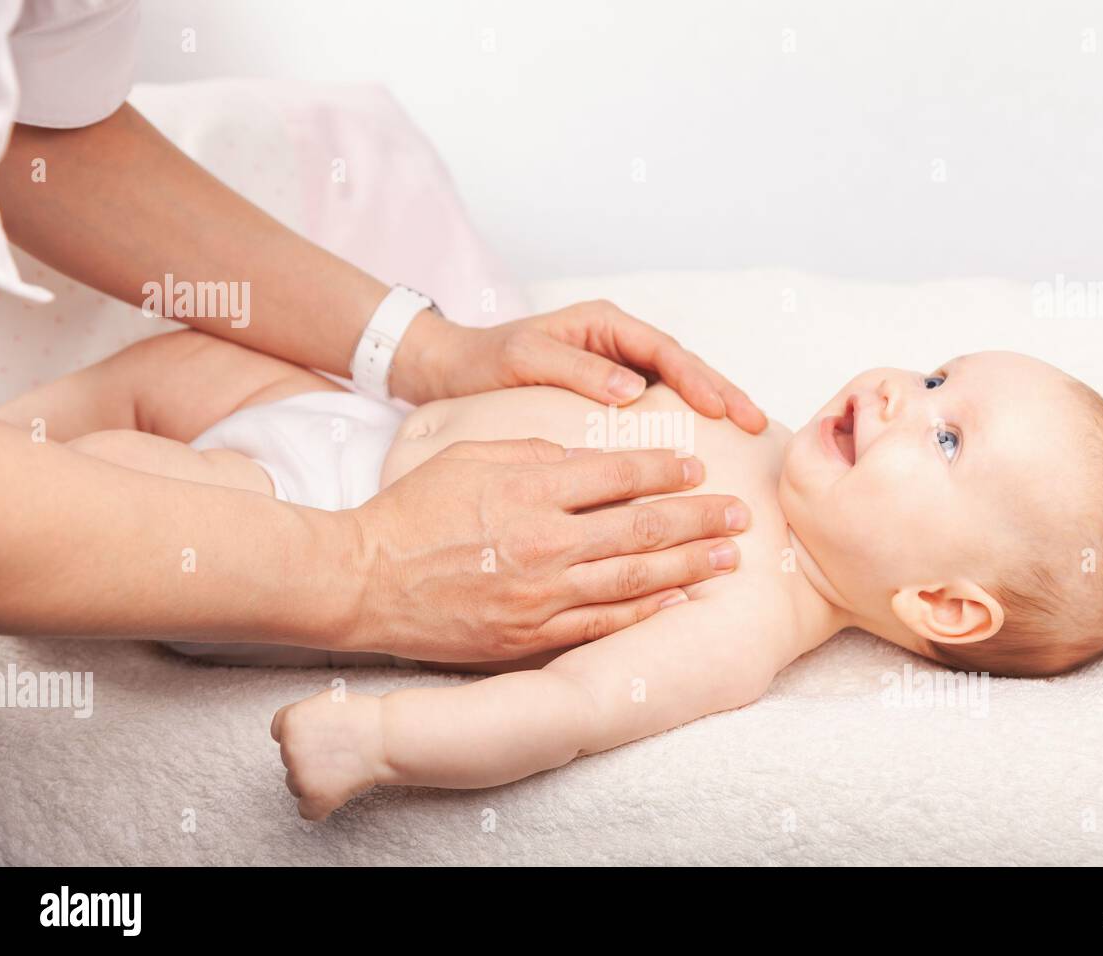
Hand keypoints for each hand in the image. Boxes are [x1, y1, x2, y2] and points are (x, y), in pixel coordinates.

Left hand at [271, 690, 385, 820]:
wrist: (387, 738)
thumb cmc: (365, 718)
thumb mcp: (327, 701)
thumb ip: (305, 714)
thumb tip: (293, 730)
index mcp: (291, 721)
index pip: (279, 732)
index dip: (299, 735)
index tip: (316, 738)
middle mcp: (289, 748)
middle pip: (289, 760)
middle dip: (309, 759)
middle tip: (336, 753)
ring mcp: (300, 774)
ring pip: (295, 785)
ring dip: (314, 781)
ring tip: (342, 769)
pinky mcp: (314, 797)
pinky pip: (307, 810)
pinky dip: (321, 805)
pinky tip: (339, 790)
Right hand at [341, 438, 749, 660]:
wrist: (362, 581)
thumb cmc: (412, 511)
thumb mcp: (469, 455)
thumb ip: (533, 453)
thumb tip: (587, 459)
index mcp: (531, 489)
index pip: (619, 474)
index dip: (665, 468)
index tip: (695, 466)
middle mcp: (546, 542)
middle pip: (642, 526)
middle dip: (699, 517)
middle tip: (739, 513)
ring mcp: (542, 594)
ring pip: (635, 576)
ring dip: (690, 564)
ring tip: (728, 555)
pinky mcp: (531, 635)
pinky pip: (603, 623)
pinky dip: (646, 610)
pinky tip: (679, 598)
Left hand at [392, 300, 767, 432]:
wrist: (451, 373)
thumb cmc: (485, 360)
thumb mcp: (526, 358)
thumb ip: (578, 370)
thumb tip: (633, 391)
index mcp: (604, 325)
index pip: (664, 351)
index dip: (697, 380)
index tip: (722, 409)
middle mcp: (617, 345)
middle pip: (683, 368)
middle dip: (722, 394)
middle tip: (756, 425)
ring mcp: (616, 372)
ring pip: (675, 390)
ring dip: (710, 411)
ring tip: (746, 440)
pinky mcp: (608, 399)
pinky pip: (654, 411)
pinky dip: (680, 429)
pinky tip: (700, 456)